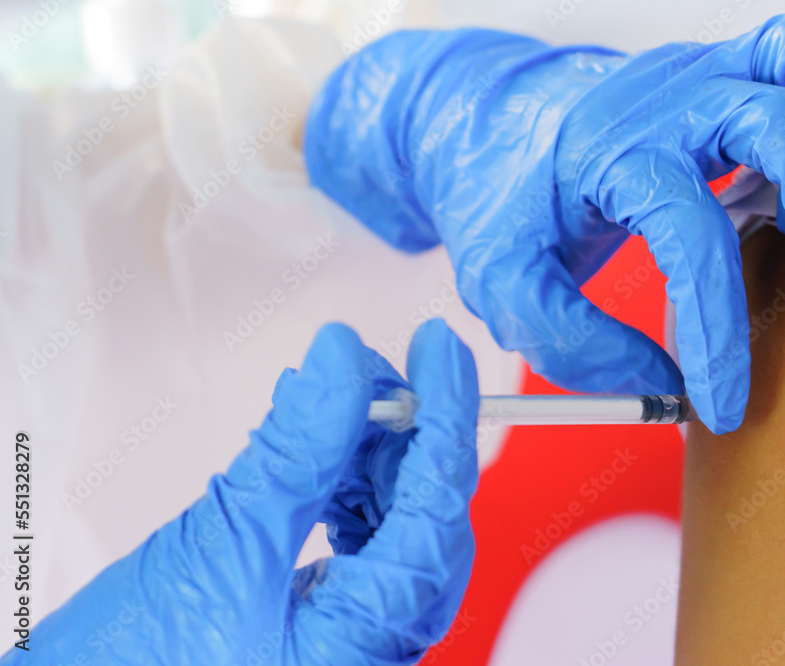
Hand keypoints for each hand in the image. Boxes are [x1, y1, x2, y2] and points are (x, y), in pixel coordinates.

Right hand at [4, 319, 478, 664]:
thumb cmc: (138, 662)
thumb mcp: (227, 542)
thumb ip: (296, 451)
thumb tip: (342, 361)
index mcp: (368, 636)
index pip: (437, 505)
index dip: (447, 416)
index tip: (440, 350)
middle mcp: (379, 644)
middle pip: (424, 512)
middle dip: (400, 432)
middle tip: (362, 372)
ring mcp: (358, 635)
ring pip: (396, 523)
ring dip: (366, 455)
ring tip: (325, 404)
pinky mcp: (331, 622)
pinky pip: (363, 542)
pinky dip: (343, 488)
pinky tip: (315, 453)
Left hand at [305, 13, 784, 432]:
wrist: (484, 122)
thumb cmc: (496, 200)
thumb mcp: (503, 285)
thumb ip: (571, 340)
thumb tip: (659, 382)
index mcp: (605, 156)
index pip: (691, 234)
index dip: (720, 329)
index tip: (725, 404)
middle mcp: (660, 101)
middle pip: (780, 124)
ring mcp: (694, 72)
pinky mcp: (716, 67)